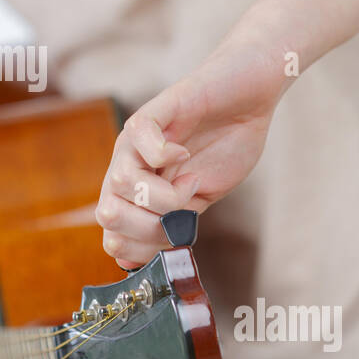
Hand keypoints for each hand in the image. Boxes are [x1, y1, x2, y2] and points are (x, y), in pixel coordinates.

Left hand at [96, 34, 288, 267]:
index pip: (112, 236)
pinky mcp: (155, 110)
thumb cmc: (227, 144)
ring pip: (119, 181)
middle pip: (107, 213)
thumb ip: (170, 225)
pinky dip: (165, 156)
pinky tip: (186, 154)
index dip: (142, 250)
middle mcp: (128, 165)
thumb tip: (133, 261)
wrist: (251, 96)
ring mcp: (138, 139)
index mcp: (136, 191)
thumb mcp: (200, 198)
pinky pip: (138, 138)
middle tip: (184, 212)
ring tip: (190, 180)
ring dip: (164, 195)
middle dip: (148, 227)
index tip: (176, 239)